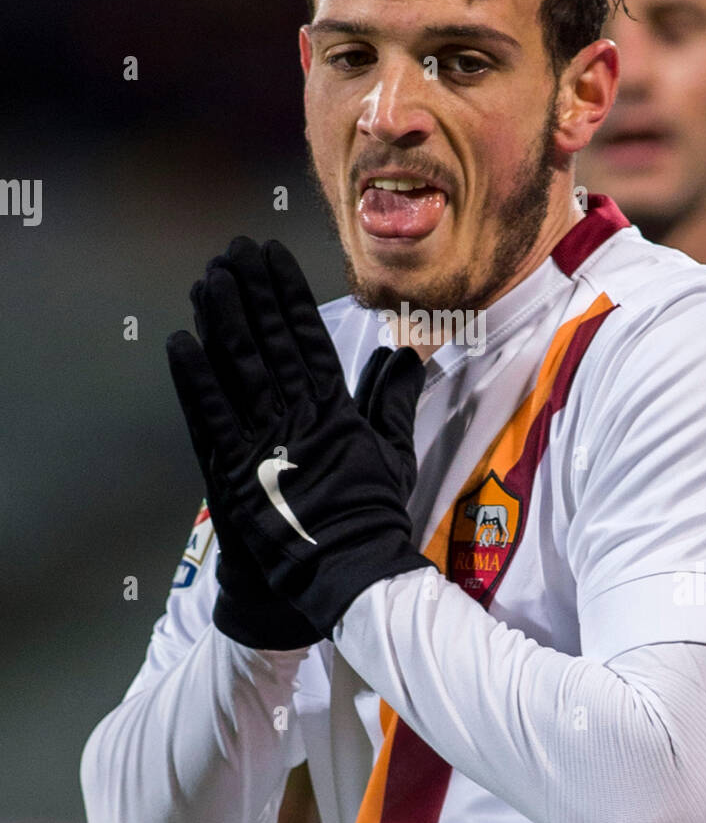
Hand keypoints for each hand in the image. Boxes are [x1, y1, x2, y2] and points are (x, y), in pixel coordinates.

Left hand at [166, 237, 430, 644]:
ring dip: (220, 319)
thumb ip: (396, 400)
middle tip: (234, 250)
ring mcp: (266, 441)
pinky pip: (210, 417)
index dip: (289, 295)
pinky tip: (180, 341)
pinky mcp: (236, 471)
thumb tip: (408, 354)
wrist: (351, 573)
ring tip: (207, 277)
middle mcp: (299, 415)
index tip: (275, 258)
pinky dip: (194, 380)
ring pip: (239, 368)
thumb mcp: (395, 453)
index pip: (309, 338)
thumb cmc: (373, 515)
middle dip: (252, 292)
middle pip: (270, 341)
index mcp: (337, 408)